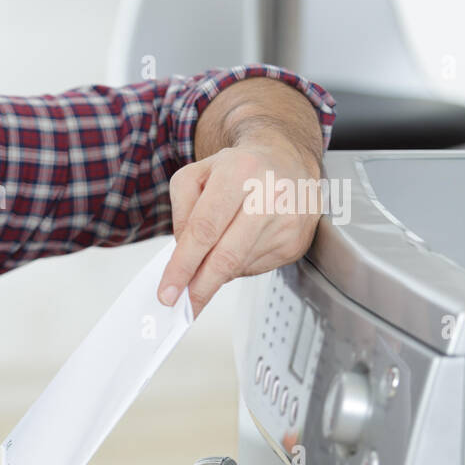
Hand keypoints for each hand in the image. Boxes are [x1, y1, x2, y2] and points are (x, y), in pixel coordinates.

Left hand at [156, 142, 323, 317]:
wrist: (286, 159)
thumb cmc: (239, 169)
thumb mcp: (196, 175)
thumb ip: (180, 212)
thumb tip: (182, 255)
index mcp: (240, 172)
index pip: (204, 229)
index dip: (183, 265)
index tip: (168, 291)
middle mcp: (270, 194)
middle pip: (226, 256)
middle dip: (199, 287)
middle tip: (182, 304)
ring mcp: (288, 221)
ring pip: (239, 266)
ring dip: (217, 273)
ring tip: (211, 256)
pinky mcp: (296, 242)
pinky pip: (255, 268)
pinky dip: (237, 266)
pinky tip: (239, 245)